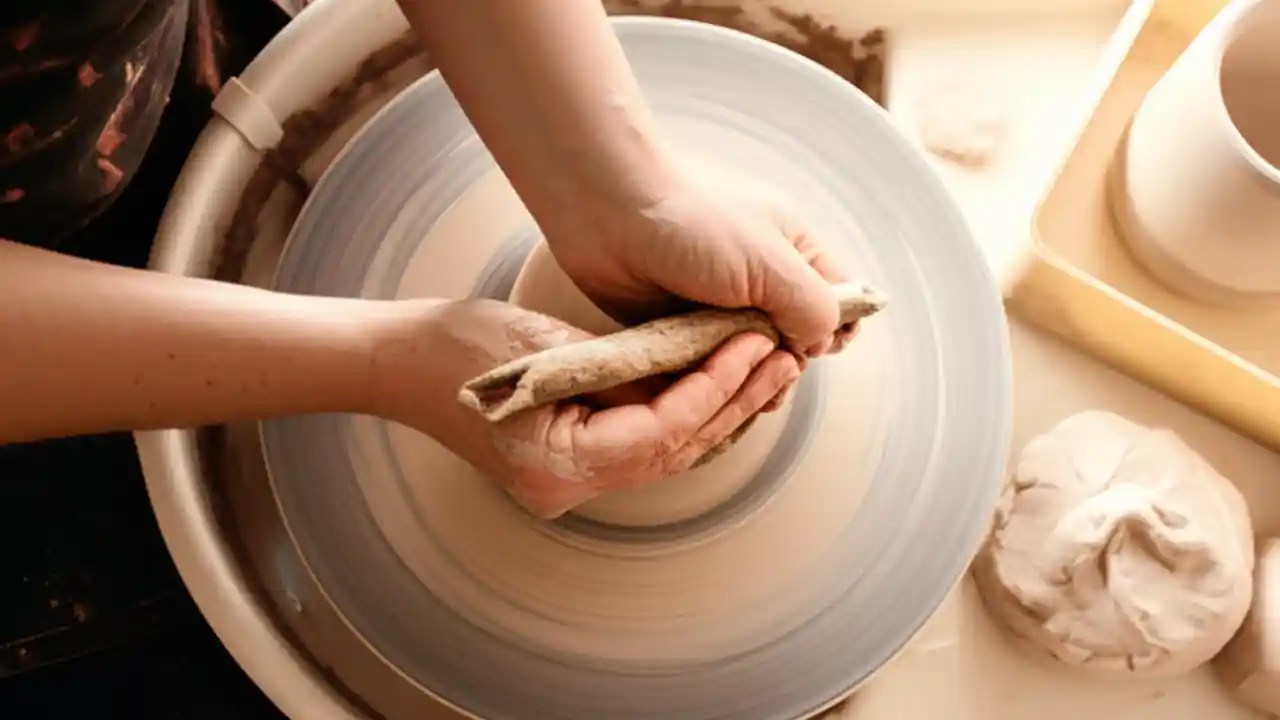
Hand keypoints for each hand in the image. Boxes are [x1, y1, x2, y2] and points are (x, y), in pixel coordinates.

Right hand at [370, 299, 798, 517]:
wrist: (401, 362)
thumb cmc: (459, 346)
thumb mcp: (551, 348)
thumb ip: (625, 369)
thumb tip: (700, 372)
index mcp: (557, 467)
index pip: (661, 434)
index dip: (712, 390)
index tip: (749, 349)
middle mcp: (567, 489)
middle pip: (673, 453)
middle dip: (731, 404)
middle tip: (780, 361)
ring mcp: (569, 484)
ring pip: (665, 454)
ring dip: (717, 411)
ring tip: (765, 369)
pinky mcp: (571, 466)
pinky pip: (643, 446)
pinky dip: (682, 416)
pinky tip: (720, 384)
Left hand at [544, 174, 858, 357]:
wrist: (605, 216)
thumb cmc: (693, 225)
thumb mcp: (772, 262)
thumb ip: (812, 306)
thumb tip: (820, 346)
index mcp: (792, 251)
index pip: (838, 299)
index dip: (836, 331)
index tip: (818, 349)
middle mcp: (759, 280)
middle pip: (794, 338)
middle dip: (788, 363)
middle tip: (773, 373)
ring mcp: (718, 307)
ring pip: (749, 360)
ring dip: (750, 379)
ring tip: (742, 386)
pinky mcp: (679, 330)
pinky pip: (707, 367)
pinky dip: (711, 382)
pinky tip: (710, 392)